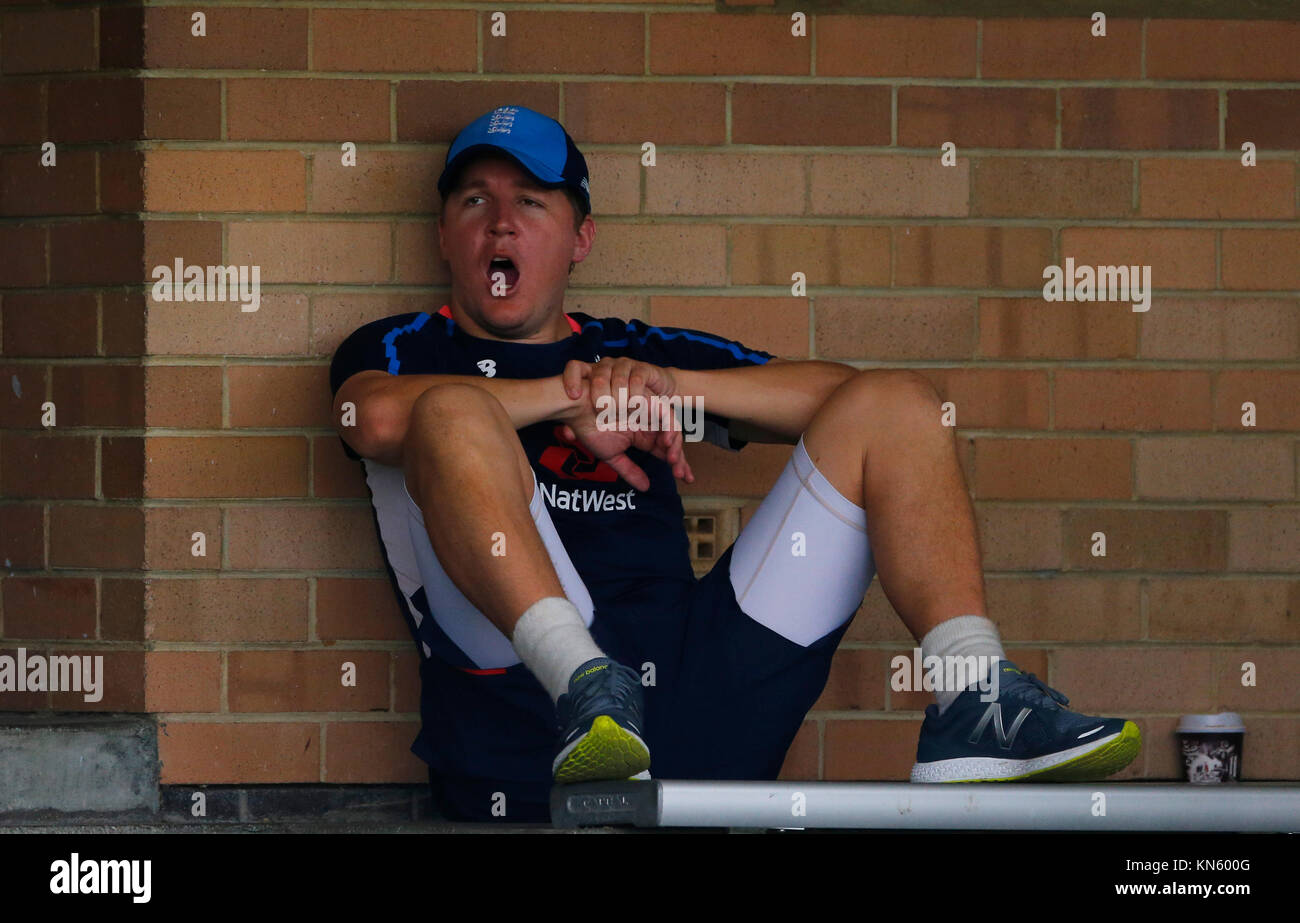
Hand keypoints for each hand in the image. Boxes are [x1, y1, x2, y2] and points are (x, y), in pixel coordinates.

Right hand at [559, 358, 693, 490]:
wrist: (575, 409)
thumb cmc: (589, 428)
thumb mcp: (612, 456)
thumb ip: (630, 471)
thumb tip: (646, 488)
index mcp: (641, 434)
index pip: (663, 451)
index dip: (677, 464)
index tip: (685, 479)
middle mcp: (648, 423)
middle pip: (672, 441)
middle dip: (681, 458)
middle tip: (682, 475)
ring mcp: (648, 412)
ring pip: (672, 428)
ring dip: (676, 445)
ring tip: (674, 461)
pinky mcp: (647, 401)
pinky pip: (665, 415)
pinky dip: (668, 428)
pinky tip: (667, 442)